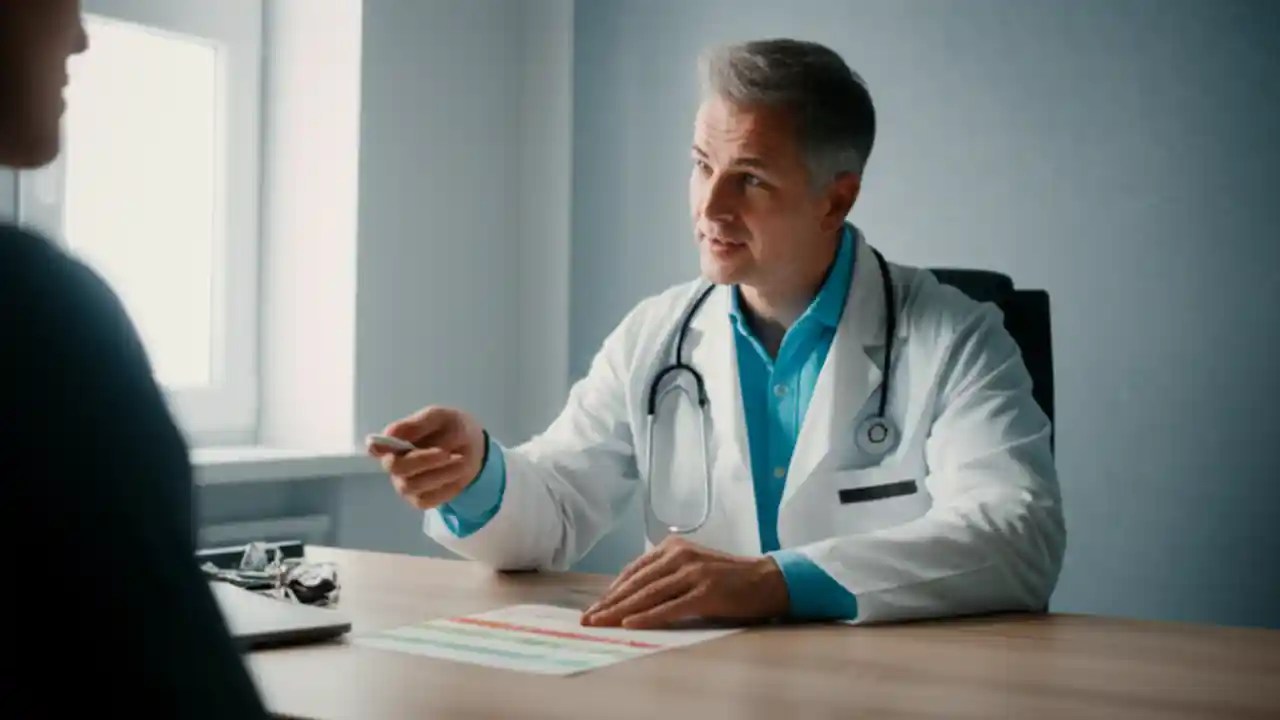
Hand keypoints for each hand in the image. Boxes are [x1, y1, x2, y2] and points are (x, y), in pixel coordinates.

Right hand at [369, 406, 486, 510]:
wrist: (470, 447)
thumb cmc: (449, 428)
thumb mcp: (439, 417)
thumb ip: (418, 424)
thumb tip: (391, 433)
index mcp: (394, 441)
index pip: (376, 447)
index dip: (377, 448)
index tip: (382, 447)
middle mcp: (394, 464)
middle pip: (397, 468)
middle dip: (422, 460)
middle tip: (446, 453)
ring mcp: (405, 484)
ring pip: (413, 486)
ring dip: (440, 473)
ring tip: (461, 460)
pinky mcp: (420, 499)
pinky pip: (429, 500)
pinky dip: (447, 487)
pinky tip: (458, 473)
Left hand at [580, 537, 789, 628]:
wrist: (766, 580)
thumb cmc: (728, 577)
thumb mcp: (692, 566)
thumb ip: (665, 574)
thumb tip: (631, 595)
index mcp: (673, 547)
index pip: (634, 570)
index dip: (612, 590)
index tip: (594, 606)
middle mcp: (679, 556)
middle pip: (636, 583)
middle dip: (609, 603)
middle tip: (587, 619)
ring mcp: (692, 573)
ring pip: (647, 595)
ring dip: (620, 611)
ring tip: (600, 623)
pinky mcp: (705, 592)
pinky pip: (669, 607)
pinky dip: (648, 617)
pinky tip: (630, 624)